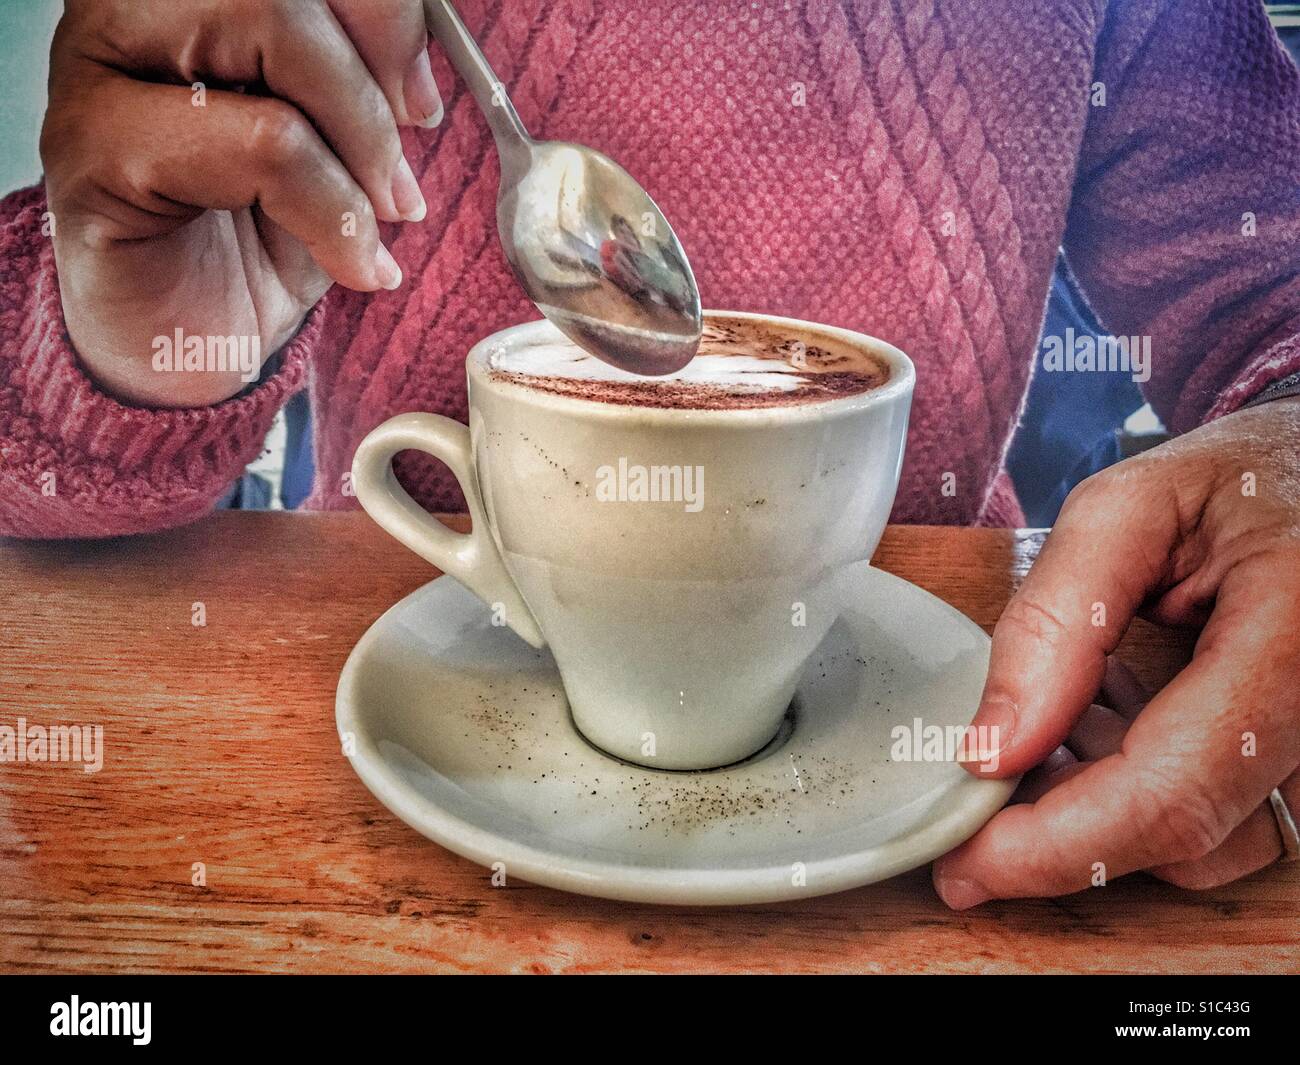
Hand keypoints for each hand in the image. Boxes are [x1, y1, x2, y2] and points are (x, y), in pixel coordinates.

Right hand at [40, 0, 441, 406]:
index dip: (385, 16)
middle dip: (371, 87)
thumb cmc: (253, 241)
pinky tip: (354, 265)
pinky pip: (264, 144)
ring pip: (275, 35)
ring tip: (376, 220)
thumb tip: (416, 65)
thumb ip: (361, 82)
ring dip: (357, 143)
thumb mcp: (333, 149)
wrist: (188, 345)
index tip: (420, 105)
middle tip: (399, 180)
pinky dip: (337, 213)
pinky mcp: (94, 144)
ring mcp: (100, 63)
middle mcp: (133, 7)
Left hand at [934, 396, 1299, 905]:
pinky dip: (1143, 786)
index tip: (963, 863)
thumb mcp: (1133, 508)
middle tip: (977, 786)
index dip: (1057, 846)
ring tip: (1060, 708)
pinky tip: (1107, 718)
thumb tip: (991, 747)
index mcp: (1293, 641)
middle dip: (1061, 828)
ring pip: (1204, 844)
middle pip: (1184, 837)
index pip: (1171, 794)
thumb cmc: (1243, 481)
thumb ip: (1057, 619)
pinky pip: (1226, 819)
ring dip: (1102, 801)